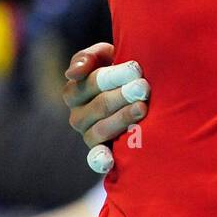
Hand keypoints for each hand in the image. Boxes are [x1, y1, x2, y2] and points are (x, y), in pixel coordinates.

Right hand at [63, 44, 149, 173]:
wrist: (134, 91)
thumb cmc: (118, 68)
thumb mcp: (104, 56)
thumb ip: (89, 57)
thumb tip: (72, 73)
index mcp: (74, 91)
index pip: (92, 82)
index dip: (115, 76)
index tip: (136, 69)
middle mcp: (77, 116)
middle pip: (100, 105)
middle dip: (124, 95)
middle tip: (144, 88)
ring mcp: (88, 135)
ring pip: (102, 129)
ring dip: (123, 118)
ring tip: (142, 108)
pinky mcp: (100, 151)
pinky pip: (97, 158)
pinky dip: (102, 159)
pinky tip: (110, 161)